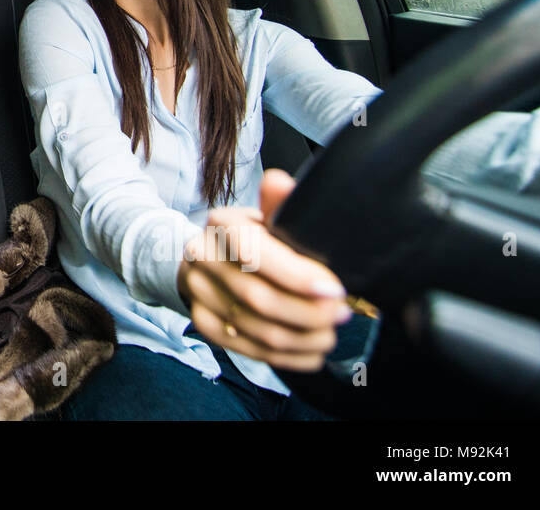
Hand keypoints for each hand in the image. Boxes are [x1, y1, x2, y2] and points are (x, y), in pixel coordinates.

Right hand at [176, 168, 350, 370]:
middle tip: (341, 313)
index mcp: (221, 225)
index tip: (335, 289)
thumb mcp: (269, 217)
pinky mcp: (203, 323)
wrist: (212, 258)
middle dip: (307, 312)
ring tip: (331, 334)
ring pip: (255, 328)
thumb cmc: (254, 238)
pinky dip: (287, 357)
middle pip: (257, 297)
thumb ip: (279, 205)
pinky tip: (312, 351)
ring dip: (302, 338)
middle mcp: (202, 258)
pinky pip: (248, 350)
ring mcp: (198, 293)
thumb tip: (281, 182)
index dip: (296, 275)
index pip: (253, 252)